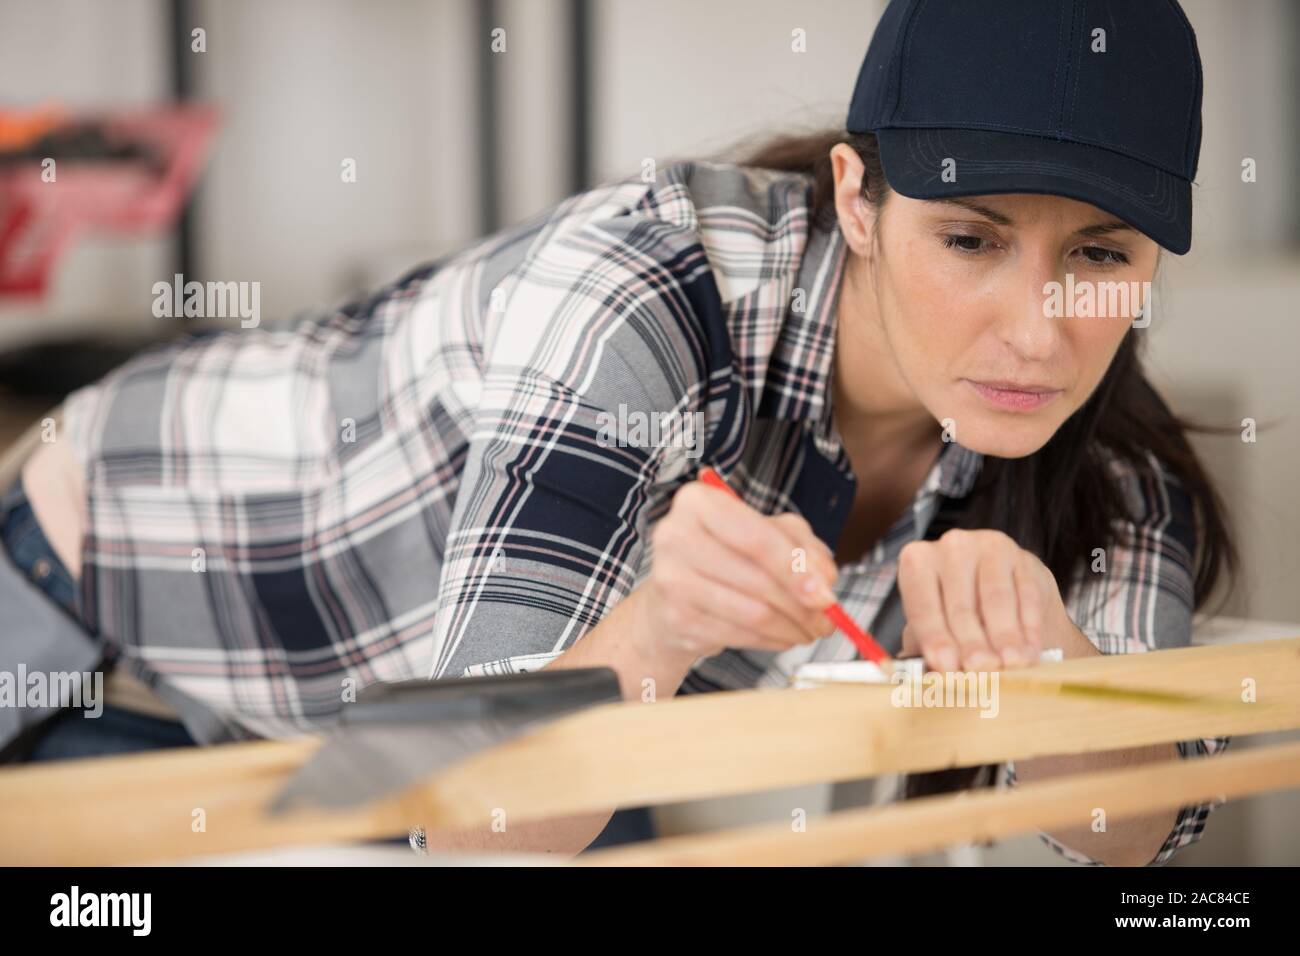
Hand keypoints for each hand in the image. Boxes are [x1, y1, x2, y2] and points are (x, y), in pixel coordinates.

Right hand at [634, 480, 839, 663]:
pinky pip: (740, 636)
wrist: (673, 595)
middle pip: (758, 579)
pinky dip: (772, 641)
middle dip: (803, 605)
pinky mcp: (676, 619)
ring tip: (810, 629)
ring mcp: (671, 580)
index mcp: (698, 502)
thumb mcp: (768, 533)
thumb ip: (802, 546)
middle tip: (828, 618)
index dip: (796, 567)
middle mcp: (675, 536)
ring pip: (753, 613)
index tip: (826, 592)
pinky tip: (782, 635)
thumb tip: (823, 580)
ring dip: (793, 627)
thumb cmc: (724, 556)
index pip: (755, 536)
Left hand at [897, 528, 1064, 671]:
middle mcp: (951, 547)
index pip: (922, 604)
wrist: (1000, 591)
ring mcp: (989, 548)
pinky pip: (1027, 595)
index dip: (934, 637)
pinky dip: (1029, 627)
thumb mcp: (935, 628)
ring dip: (1004, 635)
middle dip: (971, 643)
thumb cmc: (955, 614)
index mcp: (918, 562)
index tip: (945, 666)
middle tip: (980, 669)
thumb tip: (925, 681)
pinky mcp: (1024, 559)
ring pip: (996, 598)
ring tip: (1010, 664)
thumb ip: (927, 651)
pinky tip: (1030, 651)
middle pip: (961, 604)